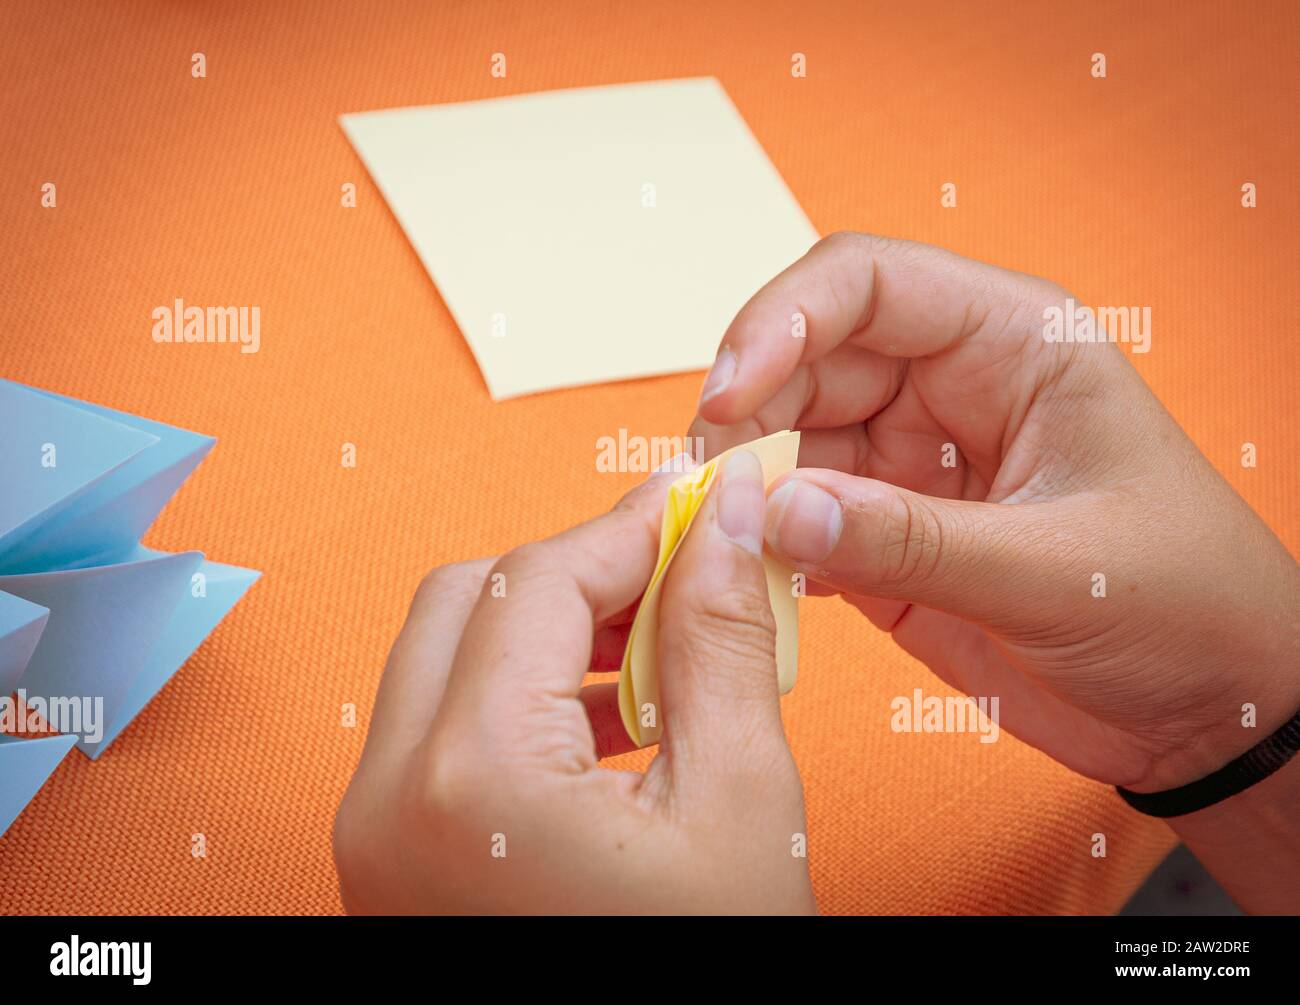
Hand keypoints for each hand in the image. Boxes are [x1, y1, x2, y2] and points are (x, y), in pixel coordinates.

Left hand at [333, 451, 815, 913]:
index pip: (539, 580)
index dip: (631, 527)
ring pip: (447, 660)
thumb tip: (729, 527)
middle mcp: (390, 798)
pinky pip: (444, 731)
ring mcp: (377, 836)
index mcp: (470, 778)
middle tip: (682, 575)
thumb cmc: (701, 977)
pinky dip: (523, 697)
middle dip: (582, 572)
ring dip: (551, 632)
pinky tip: (616, 718)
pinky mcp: (392, 863)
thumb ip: (723, 643)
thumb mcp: (737, 809)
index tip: (702, 504)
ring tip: (664, 647)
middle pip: (469, 600)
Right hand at [692, 232, 1299, 797]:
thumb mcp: (1056, 568)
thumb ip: (911, 541)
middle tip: (703, 488)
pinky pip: (799, 523)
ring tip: (711, 539)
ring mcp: (911, 466)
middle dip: (746, 416)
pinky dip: (763, 547)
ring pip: (789, 444)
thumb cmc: (1186, 605)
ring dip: (744, 486)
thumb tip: (774, 511)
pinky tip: (745, 577)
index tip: (729, 396)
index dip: (782, 323)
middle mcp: (949, 389)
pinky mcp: (886, 539)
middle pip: (807, 363)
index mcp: (1010, 344)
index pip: (867, 285)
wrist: (1211, 710)